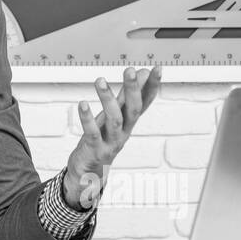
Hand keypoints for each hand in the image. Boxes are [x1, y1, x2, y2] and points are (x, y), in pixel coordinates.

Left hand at [63, 65, 162, 209]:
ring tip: (100, 80)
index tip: (158, 68)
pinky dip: (88, 119)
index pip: (145, 102)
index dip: (152, 86)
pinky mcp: (95, 149)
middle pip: (133, 110)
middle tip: (130, 70)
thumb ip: (128, 96)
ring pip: (114, 120)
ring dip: (107, 100)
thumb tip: (141, 72)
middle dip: (133, 90)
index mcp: (130, 122)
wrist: (89, 170)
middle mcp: (124, 131)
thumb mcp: (117, 115)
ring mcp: (111, 142)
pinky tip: (82, 104)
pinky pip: (93, 133)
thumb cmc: (103, 137)